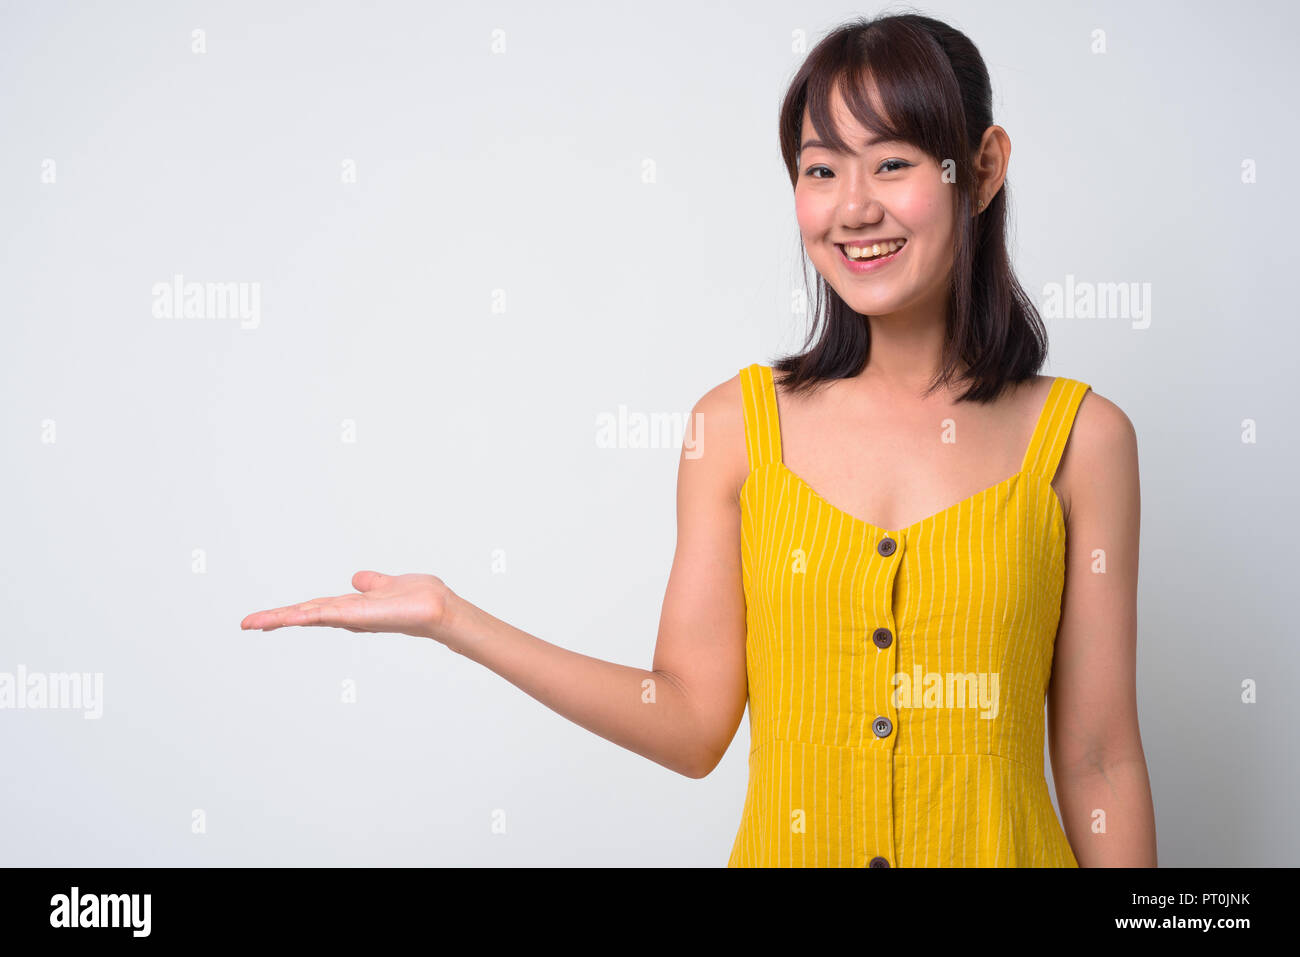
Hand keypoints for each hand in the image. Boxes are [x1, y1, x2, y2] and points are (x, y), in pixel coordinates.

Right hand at [240, 570, 452, 641]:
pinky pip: (328, 614)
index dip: (290, 612)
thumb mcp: (387, 585)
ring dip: (282, 618)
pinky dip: (308, 614)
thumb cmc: (420, 599)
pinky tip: (290, 616)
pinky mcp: (360, 616)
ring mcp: (352, 617)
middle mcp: (348, 614)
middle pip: (305, 614)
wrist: (439, 608)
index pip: (314, 608)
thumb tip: (357, 579)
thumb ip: (372, 583)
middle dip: (276, 619)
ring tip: (253, 623)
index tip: (265, 618)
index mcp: (352, 607)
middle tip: (246, 624)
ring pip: (310, 615)